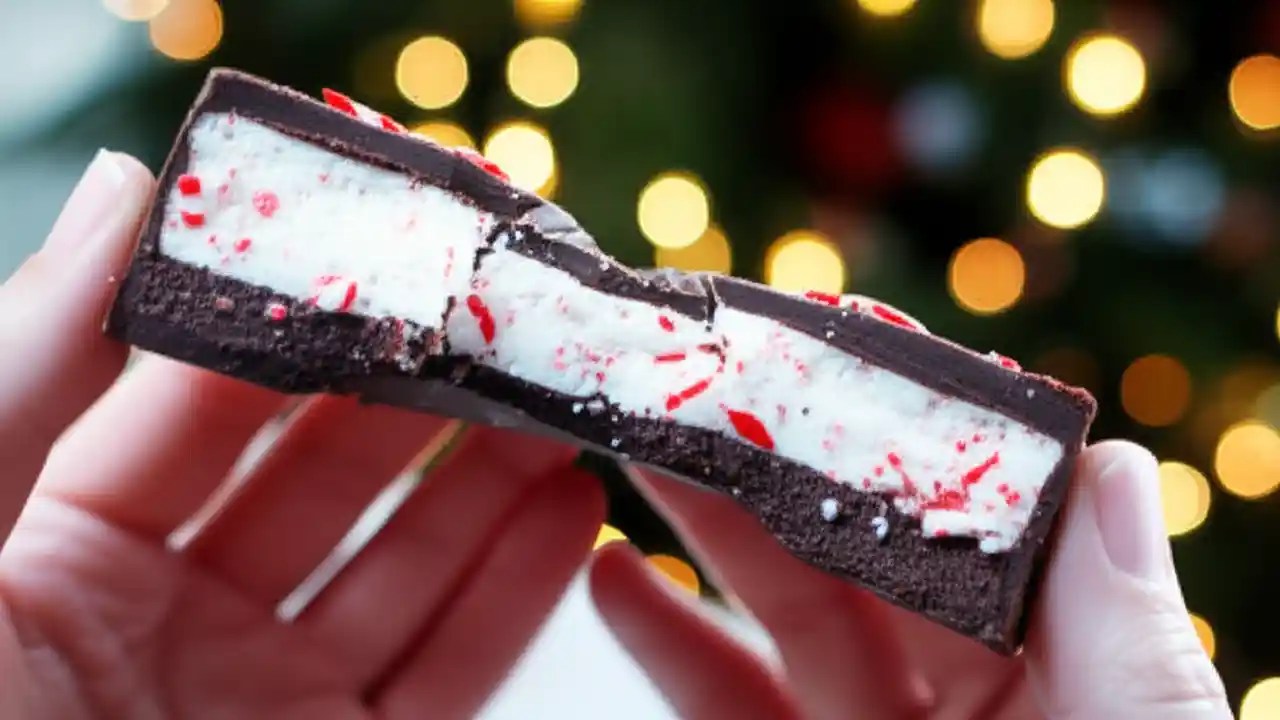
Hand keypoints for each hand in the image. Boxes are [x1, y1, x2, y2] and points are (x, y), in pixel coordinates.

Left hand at [0, 151, 603, 718]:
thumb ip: (27, 375)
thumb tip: (126, 188)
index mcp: (55, 554)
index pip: (196, 403)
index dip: (292, 320)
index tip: (387, 242)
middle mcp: (169, 624)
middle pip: (322, 479)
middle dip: (418, 394)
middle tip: (506, 313)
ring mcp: (265, 705)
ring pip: (401, 570)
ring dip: (487, 485)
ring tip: (562, 401)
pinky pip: (445, 676)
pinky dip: (514, 596)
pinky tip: (569, 516)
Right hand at [591, 445, 1232, 718]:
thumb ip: (1124, 625)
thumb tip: (1108, 459)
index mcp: (1061, 682)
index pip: (973, 532)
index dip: (908, 439)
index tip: (841, 344)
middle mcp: (964, 709)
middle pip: (854, 561)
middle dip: (774, 470)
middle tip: (700, 384)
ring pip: (774, 625)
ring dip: (700, 540)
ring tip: (631, 454)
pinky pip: (726, 709)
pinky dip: (668, 645)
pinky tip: (615, 583)